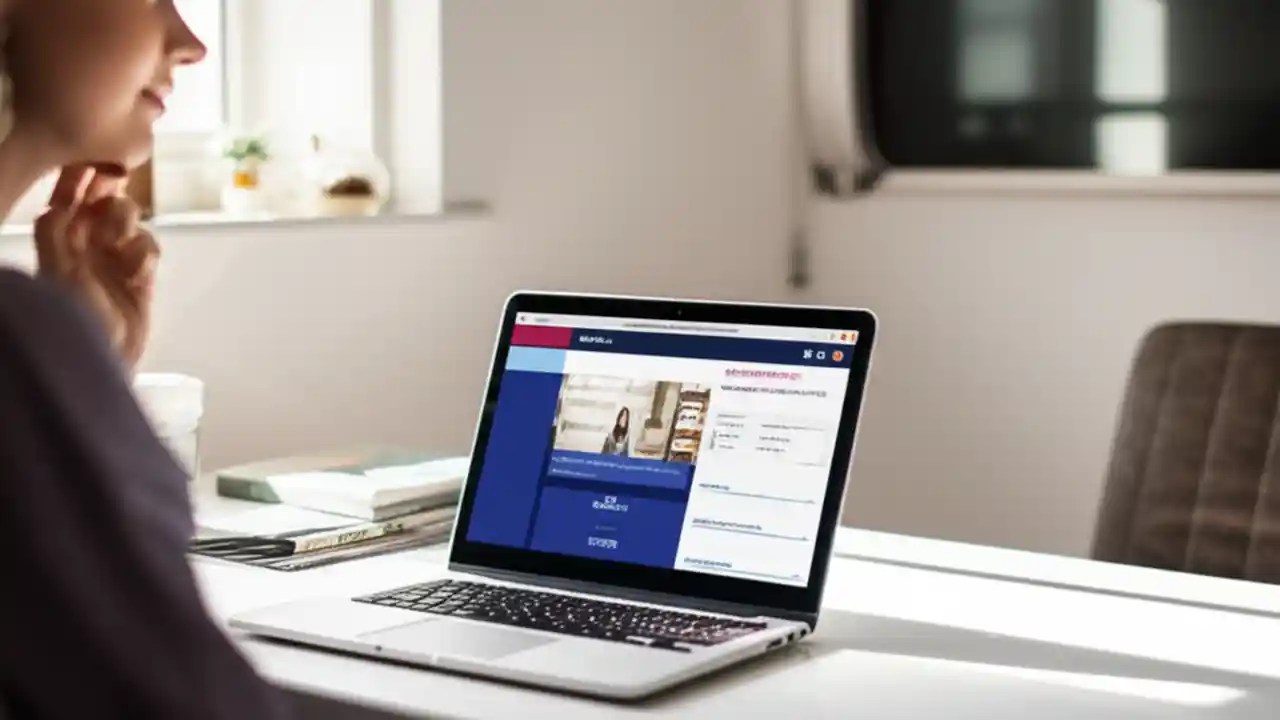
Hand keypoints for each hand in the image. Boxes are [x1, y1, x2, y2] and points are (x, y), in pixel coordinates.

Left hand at [34, 165, 159, 369]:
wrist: (101, 361)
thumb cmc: (71, 318)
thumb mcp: (55, 274)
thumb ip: (54, 235)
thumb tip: (56, 203)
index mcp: (60, 241)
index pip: (69, 199)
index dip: (79, 178)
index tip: (93, 161)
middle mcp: (87, 246)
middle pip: (103, 203)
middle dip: (109, 196)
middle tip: (115, 182)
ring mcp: (115, 260)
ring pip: (130, 221)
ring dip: (126, 223)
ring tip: (117, 241)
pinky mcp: (141, 277)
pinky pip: (148, 248)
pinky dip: (144, 253)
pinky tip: (136, 271)